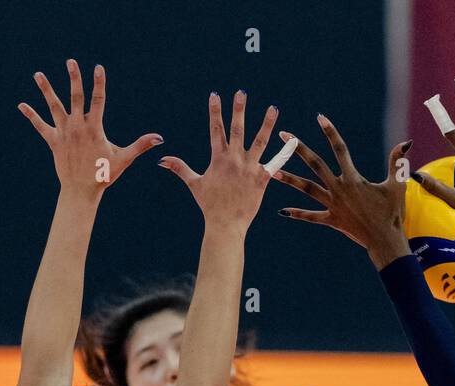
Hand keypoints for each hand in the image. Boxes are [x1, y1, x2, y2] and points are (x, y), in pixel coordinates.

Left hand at [19, 61, 163, 199]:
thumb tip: (159, 138)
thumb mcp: (123, 158)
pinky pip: (40, 126)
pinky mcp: (53, 142)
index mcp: (94, 128)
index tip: (99, 68)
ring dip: (46, 90)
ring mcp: (64, 133)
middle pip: (75, 97)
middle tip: (70, 61)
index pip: (98, 100)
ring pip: (54, 107)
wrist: (81, 191)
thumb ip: (140, 145)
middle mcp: (77, 127)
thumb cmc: (104, 175)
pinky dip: (31, 115)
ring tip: (38, 74)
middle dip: (74, 78)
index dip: (99, 83)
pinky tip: (21, 105)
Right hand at [160, 91, 276, 231]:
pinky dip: (284, 152)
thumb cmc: (209, 205)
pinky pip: (275, 162)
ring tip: (272, 108)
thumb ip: (180, 168)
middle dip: (238, 110)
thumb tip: (162, 159)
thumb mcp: (194, 184)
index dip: (215, 111)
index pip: (216, 130)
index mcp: (218, 159)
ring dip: (266, 124)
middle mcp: (234, 160)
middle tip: (241, 92)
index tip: (215, 95)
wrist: (225, 224)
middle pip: (237, 130)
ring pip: (260, 141)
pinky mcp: (262, 178)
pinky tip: (292, 140)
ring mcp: (249, 168)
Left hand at [275, 115, 412, 267]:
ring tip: (272, 170)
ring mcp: (333, 205)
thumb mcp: (397, 185)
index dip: (330, 132)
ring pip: (307, 189)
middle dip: (298, 149)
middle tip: (283, 136)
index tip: (320, 117)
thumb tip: (405, 143)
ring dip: (289, 179)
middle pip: (315, 165)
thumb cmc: (393, 212)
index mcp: (353, 178)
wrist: (385, 240)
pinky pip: (311, 216)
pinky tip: (282, 211)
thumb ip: (397, 162)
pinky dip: (297, 214)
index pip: (340, 149)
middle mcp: (339, 189)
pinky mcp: (331, 220)